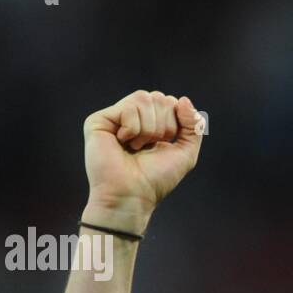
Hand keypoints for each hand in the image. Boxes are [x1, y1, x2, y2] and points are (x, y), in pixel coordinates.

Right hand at [82, 90, 203, 230]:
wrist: (133, 195)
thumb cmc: (156, 178)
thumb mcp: (186, 152)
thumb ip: (193, 126)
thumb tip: (183, 99)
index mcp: (151, 122)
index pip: (170, 102)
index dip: (175, 122)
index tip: (164, 144)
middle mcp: (132, 117)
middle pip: (159, 97)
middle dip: (163, 126)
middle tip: (149, 147)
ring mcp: (115, 117)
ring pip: (144, 98)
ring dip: (148, 129)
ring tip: (136, 147)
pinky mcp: (99, 120)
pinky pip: (129, 107)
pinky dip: (133, 129)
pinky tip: (122, 143)